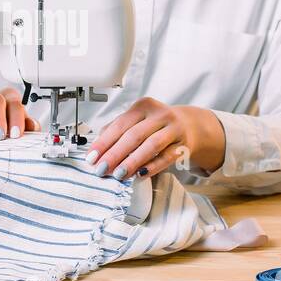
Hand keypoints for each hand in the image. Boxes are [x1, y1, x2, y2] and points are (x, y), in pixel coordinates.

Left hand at [86, 97, 225, 179]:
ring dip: (132, 161)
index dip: (104, 142)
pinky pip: (166, 157)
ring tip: (118, 174)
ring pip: (151, 145)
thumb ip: (116, 130)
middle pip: (133, 135)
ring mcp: (173, 129)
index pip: (119, 125)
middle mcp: (159, 114)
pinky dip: (152, 167)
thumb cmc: (155, 125)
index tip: (91, 158)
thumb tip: (96, 148)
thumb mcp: (137, 120)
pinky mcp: (184, 145)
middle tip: (101, 170)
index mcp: (143, 106)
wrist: (188, 125)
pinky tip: (140, 175)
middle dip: (115, 154)